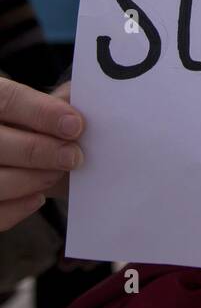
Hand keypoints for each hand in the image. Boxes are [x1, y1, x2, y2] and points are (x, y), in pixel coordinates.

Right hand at [0, 76, 84, 230]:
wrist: (24, 149)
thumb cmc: (38, 122)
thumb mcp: (46, 102)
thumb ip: (62, 101)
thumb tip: (85, 108)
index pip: (8, 100)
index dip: (41, 112)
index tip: (75, 125)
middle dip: (41, 151)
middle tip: (74, 156)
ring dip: (32, 180)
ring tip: (58, 173)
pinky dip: (17, 208)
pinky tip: (38, 197)